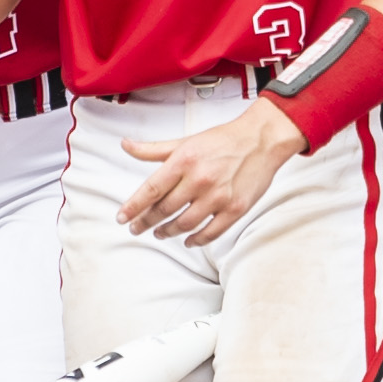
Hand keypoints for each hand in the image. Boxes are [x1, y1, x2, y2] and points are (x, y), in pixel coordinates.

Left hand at [116, 99, 306, 245]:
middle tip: (136, 229)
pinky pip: (211, 232)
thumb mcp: (184, 142)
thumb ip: (153, 149)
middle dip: (146, 222)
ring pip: (185, 224)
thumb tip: (125, 145)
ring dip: (168, 232)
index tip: (122, 219)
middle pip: (164, 210)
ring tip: (159, 233)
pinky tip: (188, 241)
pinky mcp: (236, 209)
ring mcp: (218, 197)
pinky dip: (197, 240)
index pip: (150, 190)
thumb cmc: (222, 140)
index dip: (133, 207)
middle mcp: (199, 180)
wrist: (261, 140)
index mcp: (183, 161)